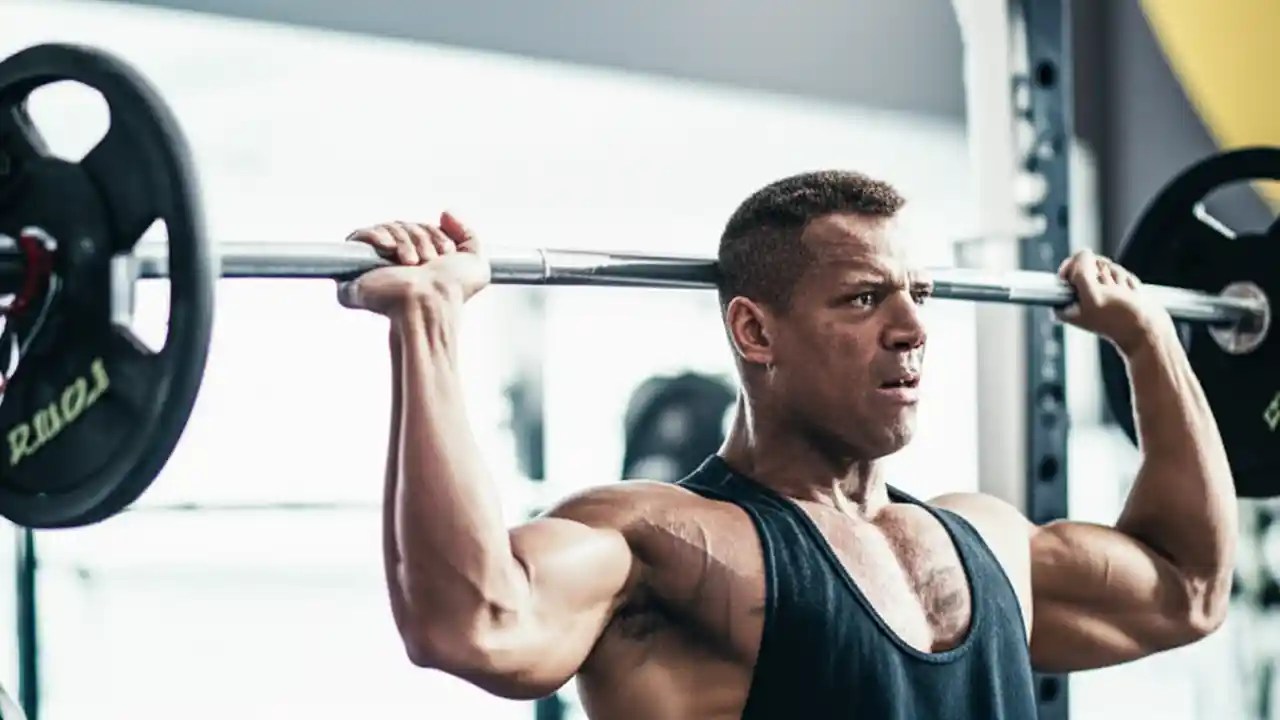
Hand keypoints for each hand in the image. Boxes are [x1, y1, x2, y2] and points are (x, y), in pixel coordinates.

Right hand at [338, 212, 489, 315]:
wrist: (430, 304)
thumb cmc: (452, 292)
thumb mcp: (476, 263)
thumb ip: (468, 234)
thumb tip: (445, 213)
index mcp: (419, 262)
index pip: (420, 230)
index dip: (434, 233)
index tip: (446, 252)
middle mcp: (397, 264)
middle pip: (404, 227)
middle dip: (420, 237)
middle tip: (428, 260)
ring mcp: (375, 266)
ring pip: (386, 230)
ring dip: (403, 241)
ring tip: (411, 262)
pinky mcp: (355, 269)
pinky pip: (360, 235)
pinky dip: (376, 235)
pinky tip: (388, 248)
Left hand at [1055, 249, 1173, 354]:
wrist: (1150, 330)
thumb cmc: (1121, 318)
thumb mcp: (1093, 294)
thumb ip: (1080, 271)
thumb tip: (1082, 253)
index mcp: (1065, 303)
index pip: (1065, 270)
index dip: (1081, 270)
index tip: (1093, 281)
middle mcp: (1078, 297)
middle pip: (1086, 266)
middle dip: (1104, 275)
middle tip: (1112, 293)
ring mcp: (1097, 292)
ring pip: (1104, 267)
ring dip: (1117, 278)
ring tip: (1123, 296)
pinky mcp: (1114, 290)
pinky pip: (1118, 272)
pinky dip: (1127, 280)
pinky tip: (1131, 294)